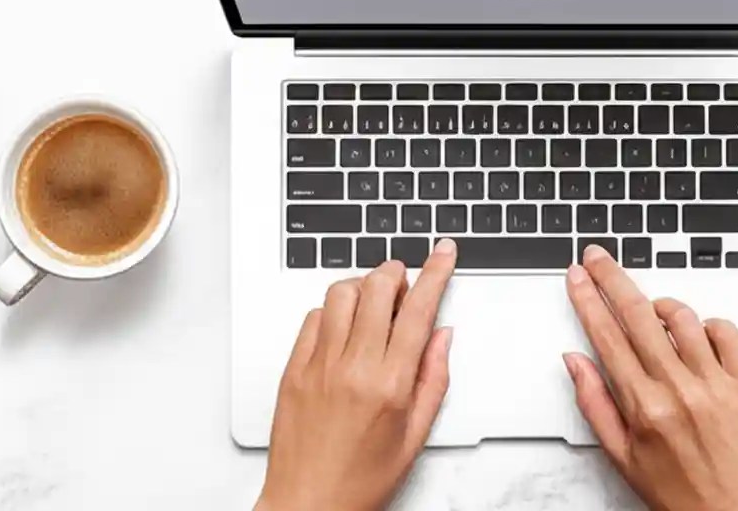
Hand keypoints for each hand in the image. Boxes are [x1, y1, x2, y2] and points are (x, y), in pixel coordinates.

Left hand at [256, 239, 456, 510]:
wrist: (307, 505)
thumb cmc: (360, 480)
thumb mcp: (415, 435)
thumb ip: (433, 379)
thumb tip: (441, 335)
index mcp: (390, 384)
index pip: (418, 309)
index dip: (435, 272)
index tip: (443, 252)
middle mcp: (353, 367)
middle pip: (377, 287)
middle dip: (396, 272)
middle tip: (405, 281)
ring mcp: (319, 364)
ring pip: (340, 293)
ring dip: (363, 286)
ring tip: (374, 302)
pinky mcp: (293, 369)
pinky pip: (313, 318)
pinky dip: (332, 310)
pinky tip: (343, 326)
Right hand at [563, 245, 737, 510]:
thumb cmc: (682, 495)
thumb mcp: (622, 457)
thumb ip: (595, 404)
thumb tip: (575, 361)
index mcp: (644, 407)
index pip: (607, 336)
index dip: (588, 300)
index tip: (578, 277)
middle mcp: (679, 389)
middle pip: (639, 314)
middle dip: (612, 278)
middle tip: (599, 258)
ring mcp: (717, 383)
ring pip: (683, 317)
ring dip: (661, 304)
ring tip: (651, 309)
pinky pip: (726, 332)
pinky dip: (708, 324)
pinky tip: (697, 335)